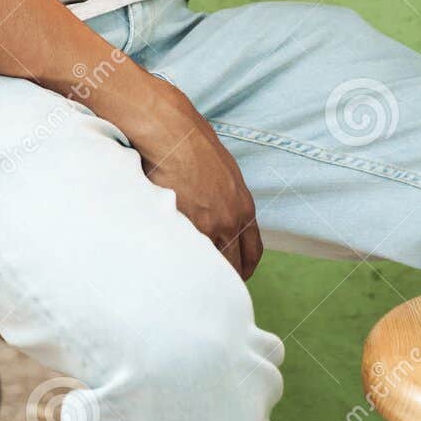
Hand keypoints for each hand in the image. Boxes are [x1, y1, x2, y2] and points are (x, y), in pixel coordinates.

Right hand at [128, 76, 262, 280]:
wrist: (169, 129)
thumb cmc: (191, 142)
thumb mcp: (222, 173)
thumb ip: (225, 200)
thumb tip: (216, 215)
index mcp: (243, 208)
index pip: (252, 253)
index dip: (242, 270)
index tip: (232, 277)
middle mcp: (230, 221)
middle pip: (233, 268)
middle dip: (222, 282)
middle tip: (209, 290)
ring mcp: (206, 226)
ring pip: (207, 267)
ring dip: (198, 275)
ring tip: (185, 281)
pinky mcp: (181, 225)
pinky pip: (183, 256)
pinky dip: (178, 263)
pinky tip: (167, 264)